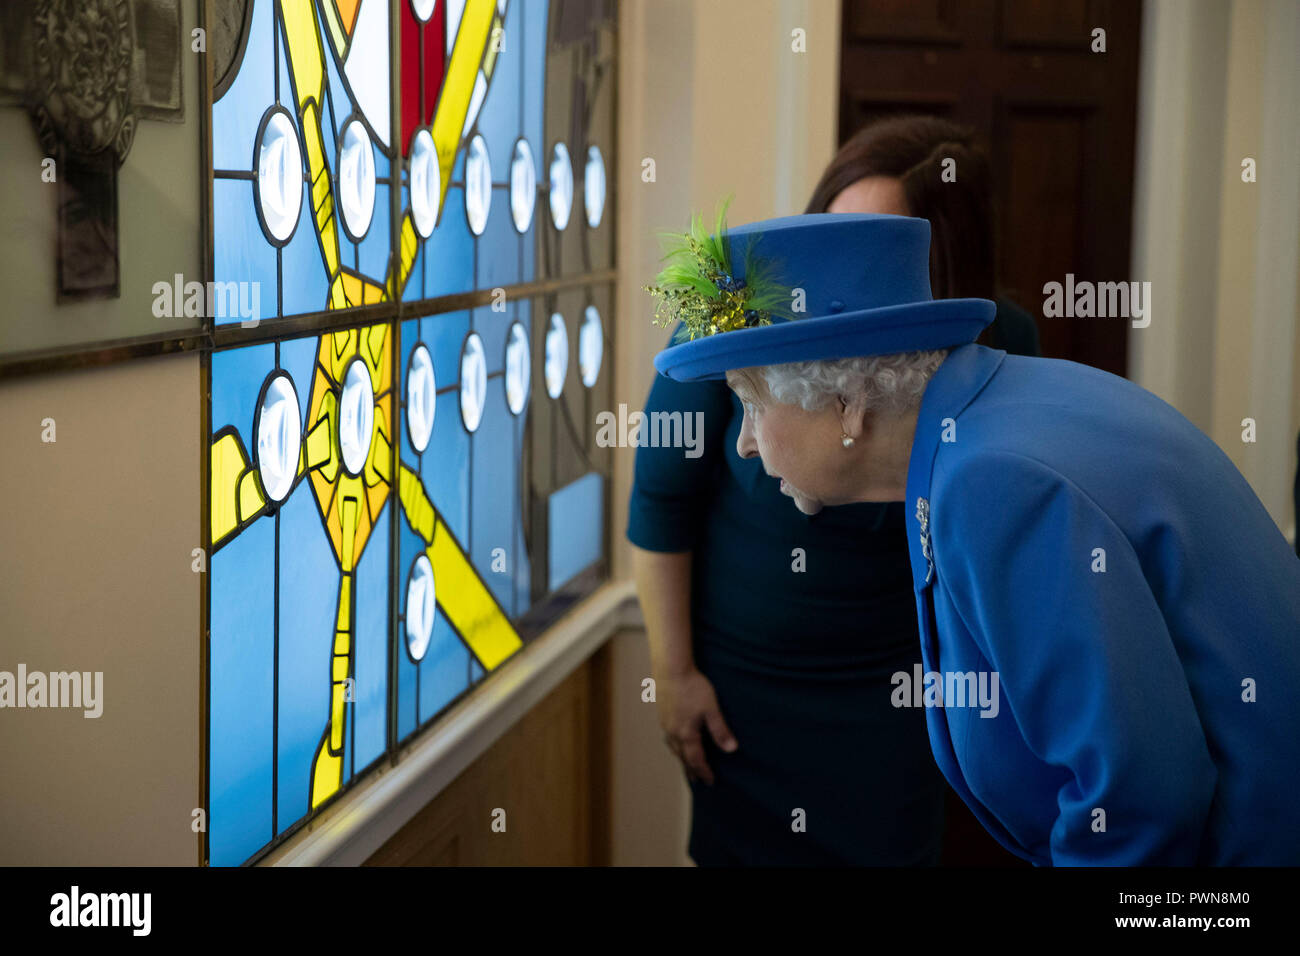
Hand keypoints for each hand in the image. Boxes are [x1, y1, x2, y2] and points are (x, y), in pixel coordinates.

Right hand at [656, 667, 737, 784]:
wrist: (670, 670)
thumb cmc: (693, 688)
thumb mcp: (711, 709)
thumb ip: (720, 730)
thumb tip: (732, 749)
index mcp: (686, 734)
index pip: (696, 760)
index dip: (703, 771)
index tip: (710, 781)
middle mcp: (673, 733)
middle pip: (682, 757)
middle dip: (691, 770)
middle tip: (696, 781)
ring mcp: (665, 724)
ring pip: (673, 748)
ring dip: (681, 759)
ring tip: (685, 765)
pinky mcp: (662, 715)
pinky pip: (667, 738)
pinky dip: (674, 746)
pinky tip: (676, 741)